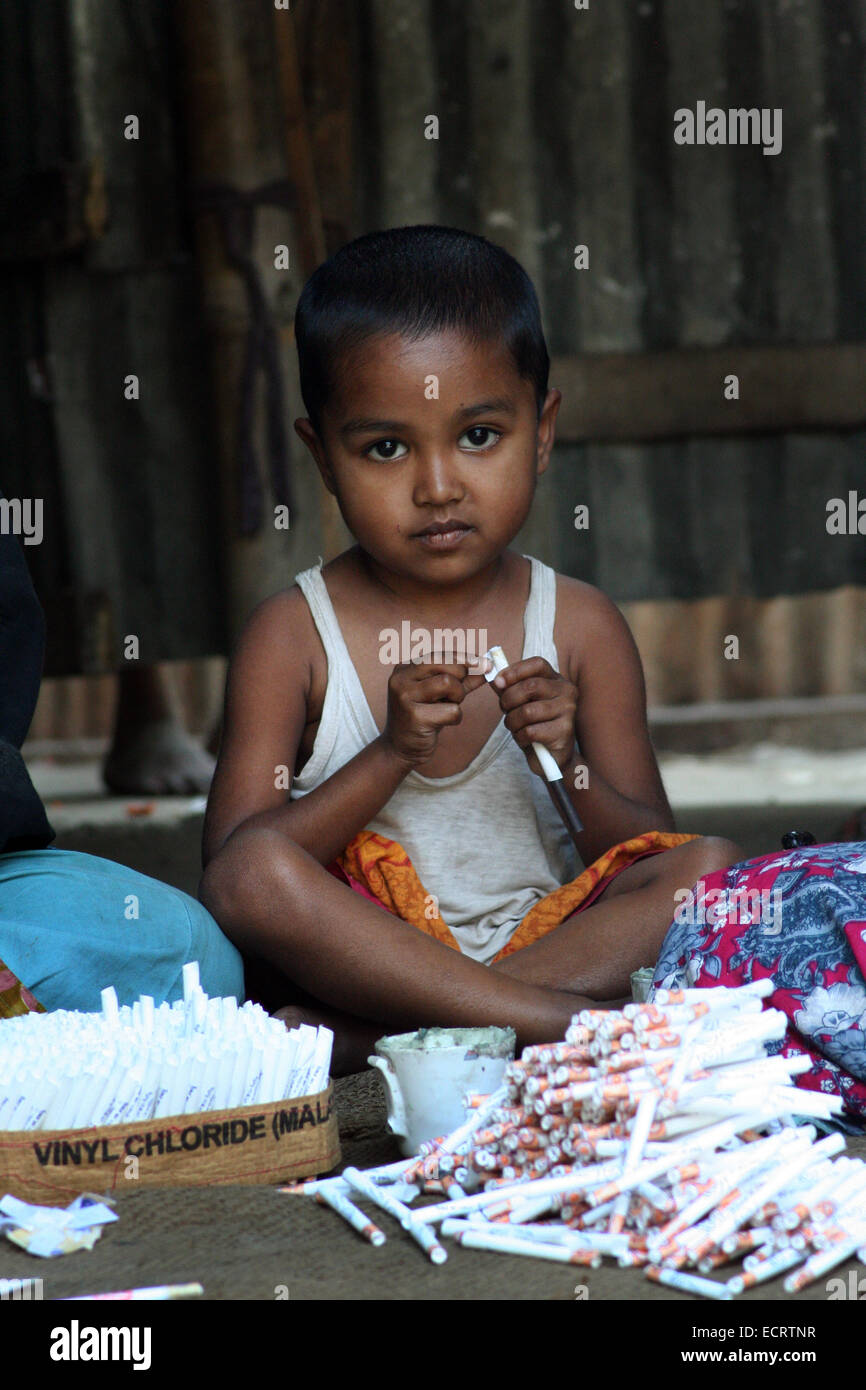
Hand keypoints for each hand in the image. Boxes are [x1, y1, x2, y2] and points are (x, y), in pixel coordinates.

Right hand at [382, 655, 488, 768]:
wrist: (401, 749)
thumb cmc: (423, 718)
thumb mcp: (441, 695)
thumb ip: (462, 679)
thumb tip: (487, 665)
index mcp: (405, 669)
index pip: (441, 655)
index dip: (465, 659)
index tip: (486, 663)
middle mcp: (401, 678)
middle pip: (447, 667)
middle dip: (460, 681)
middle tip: (455, 697)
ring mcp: (405, 696)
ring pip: (449, 684)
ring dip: (458, 698)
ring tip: (447, 708)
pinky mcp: (414, 716)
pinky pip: (451, 710)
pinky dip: (455, 717)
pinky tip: (442, 723)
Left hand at [490, 656, 577, 776]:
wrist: (553, 757)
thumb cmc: (536, 725)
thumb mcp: (521, 703)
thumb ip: (509, 688)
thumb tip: (493, 678)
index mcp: (557, 680)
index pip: (537, 664)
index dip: (515, 670)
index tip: (498, 682)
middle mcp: (567, 692)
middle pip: (530, 686)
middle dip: (508, 699)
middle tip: (504, 710)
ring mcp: (568, 711)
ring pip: (527, 711)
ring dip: (512, 721)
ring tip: (515, 727)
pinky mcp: (564, 731)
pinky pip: (531, 731)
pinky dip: (520, 736)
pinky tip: (524, 739)